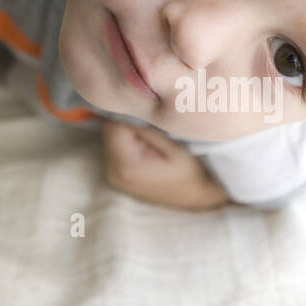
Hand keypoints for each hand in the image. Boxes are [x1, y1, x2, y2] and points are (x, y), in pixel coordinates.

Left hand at [101, 120, 229, 210]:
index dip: (129, 112)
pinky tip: (146, 144)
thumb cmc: (191, 172)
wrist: (196, 196)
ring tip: (152, 134)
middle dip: (128, 121)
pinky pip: (116, 146)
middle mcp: (112, 172)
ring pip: (111, 136)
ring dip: (128, 130)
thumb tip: (130, 108)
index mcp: (126, 165)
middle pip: (108, 130)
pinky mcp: (115, 174)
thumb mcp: (174, 147)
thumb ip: (148, 128)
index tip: (148, 110)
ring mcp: (112, 175)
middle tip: (153, 122)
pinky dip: (128, 140)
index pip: (112, 124)